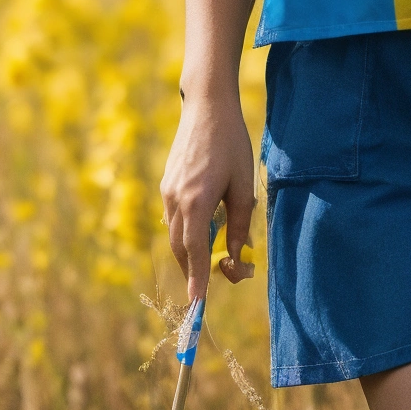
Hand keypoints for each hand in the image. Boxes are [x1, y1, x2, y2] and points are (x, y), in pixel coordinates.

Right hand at [160, 72, 256, 306]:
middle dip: (196, 270)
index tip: (199, 303)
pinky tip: (205, 228)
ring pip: (176, 234)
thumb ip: (239, 224)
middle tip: (218, 280)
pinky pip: (174, 218)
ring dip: (192, 252)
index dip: (199, 278)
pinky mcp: (167, 184)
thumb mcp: (243, 185)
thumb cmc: (231, 143)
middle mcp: (176, 200)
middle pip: (182, 248)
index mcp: (196, 201)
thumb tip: (236, 257)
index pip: (196, 251)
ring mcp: (167, 191)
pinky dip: (187, 232)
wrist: (206, 106)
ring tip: (215, 257)